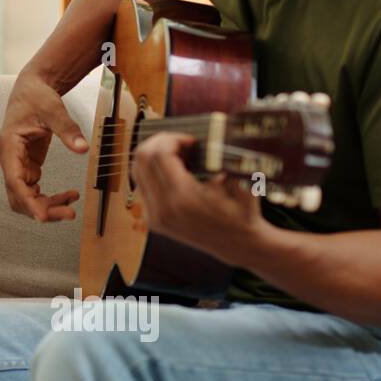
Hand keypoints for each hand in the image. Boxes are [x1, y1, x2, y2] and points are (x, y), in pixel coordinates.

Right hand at [0, 72, 86, 221]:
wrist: (33, 87)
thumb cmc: (37, 96)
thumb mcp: (53, 109)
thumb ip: (67, 129)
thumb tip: (82, 148)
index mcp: (9, 146)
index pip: (14, 181)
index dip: (27, 201)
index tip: (42, 216)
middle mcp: (10, 159)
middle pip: (18, 195)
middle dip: (40, 209)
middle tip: (68, 214)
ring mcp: (18, 164)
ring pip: (25, 196)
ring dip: (46, 206)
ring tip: (71, 207)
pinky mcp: (28, 165)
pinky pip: (35, 190)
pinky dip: (49, 198)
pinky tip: (70, 196)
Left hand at [130, 131, 261, 256]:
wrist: (239, 245)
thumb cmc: (242, 211)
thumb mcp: (238, 180)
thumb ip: (220, 157)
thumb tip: (207, 135)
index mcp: (184, 198)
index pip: (159, 154)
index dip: (172, 138)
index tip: (191, 139)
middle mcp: (163, 209)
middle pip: (142, 158)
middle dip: (160, 142)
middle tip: (182, 142)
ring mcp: (155, 217)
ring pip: (137, 171)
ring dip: (155, 155)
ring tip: (180, 155)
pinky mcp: (153, 221)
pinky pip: (142, 185)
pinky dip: (153, 171)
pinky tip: (174, 169)